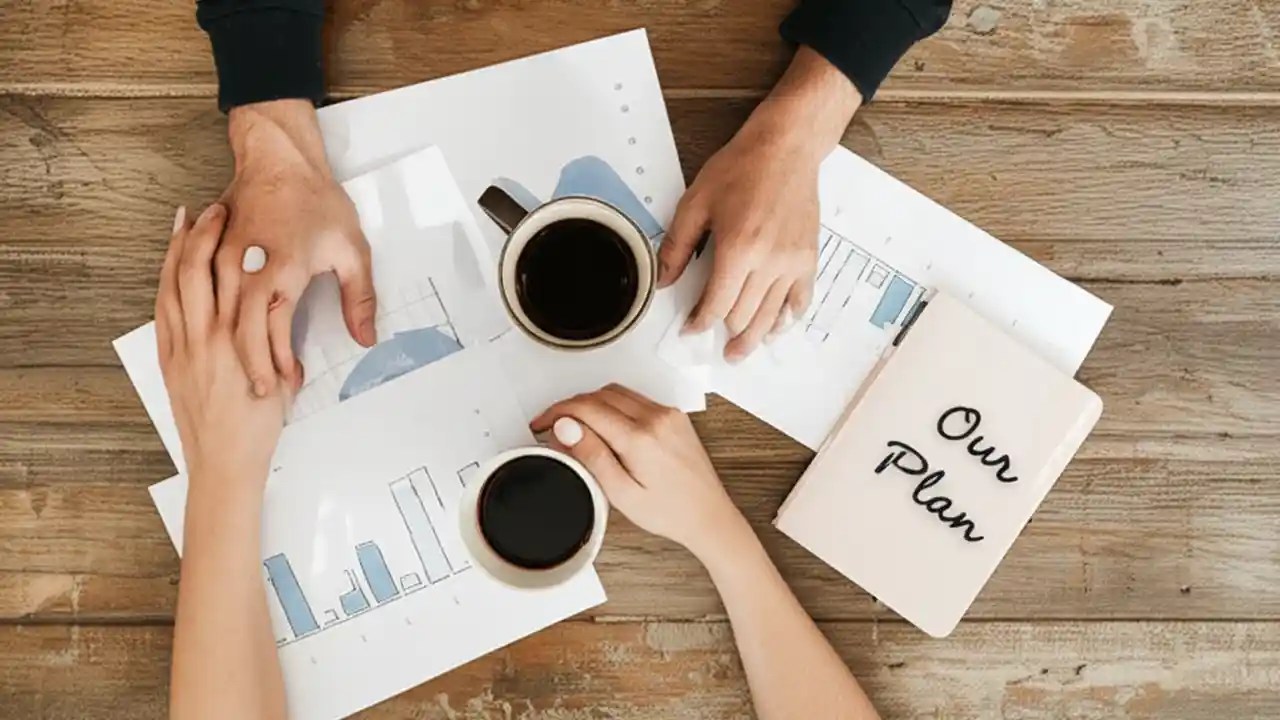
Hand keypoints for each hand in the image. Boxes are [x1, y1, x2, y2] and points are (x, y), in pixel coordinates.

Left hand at [157, 204, 294, 486]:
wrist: (224, 470)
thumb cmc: (256, 433)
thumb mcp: (285, 387)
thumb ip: (284, 351)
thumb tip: (284, 328)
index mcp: (240, 342)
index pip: (232, 278)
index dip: (230, 243)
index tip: (239, 217)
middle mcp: (207, 340)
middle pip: (196, 272)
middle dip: (202, 236)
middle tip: (210, 209)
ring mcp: (183, 349)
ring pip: (174, 287)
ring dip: (176, 252)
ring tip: (182, 223)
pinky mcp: (170, 362)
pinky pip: (163, 310)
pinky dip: (165, 282)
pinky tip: (167, 268)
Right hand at [216, 99, 376, 396]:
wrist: (278, 159)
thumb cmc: (316, 202)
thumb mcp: (352, 250)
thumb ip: (359, 298)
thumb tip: (366, 338)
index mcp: (280, 271)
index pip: (272, 333)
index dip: (277, 364)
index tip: (286, 386)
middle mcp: (243, 269)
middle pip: (238, 334)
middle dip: (249, 369)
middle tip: (263, 394)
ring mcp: (221, 262)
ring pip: (216, 320)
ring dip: (230, 351)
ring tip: (246, 376)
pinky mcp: (208, 256)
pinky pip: (200, 298)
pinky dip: (212, 324)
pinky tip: (222, 341)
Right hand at [531, 385, 745, 560]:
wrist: (708, 516)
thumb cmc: (670, 512)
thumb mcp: (621, 493)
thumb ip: (591, 455)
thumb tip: (566, 428)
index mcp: (641, 438)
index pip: (586, 408)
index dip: (557, 413)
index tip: (542, 423)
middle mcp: (657, 418)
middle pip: (599, 395)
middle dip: (571, 406)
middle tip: (554, 427)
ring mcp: (668, 414)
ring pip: (616, 392)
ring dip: (591, 402)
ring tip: (576, 427)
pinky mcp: (674, 416)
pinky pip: (635, 398)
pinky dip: (613, 405)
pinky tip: (604, 424)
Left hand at [658, 47, 861, 361]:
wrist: (787, 148)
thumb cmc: (742, 168)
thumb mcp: (696, 202)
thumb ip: (677, 246)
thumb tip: (664, 282)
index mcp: (738, 249)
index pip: (716, 305)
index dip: (700, 323)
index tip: (691, 328)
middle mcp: (768, 262)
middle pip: (744, 316)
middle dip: (725, 333)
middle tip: (713, 340)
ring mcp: (793, 263)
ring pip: (771, 317)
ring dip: (753, 338)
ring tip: (739, 351)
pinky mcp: (809, 259)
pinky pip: (799, 302)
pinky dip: (786, 320)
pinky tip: (774, 328)